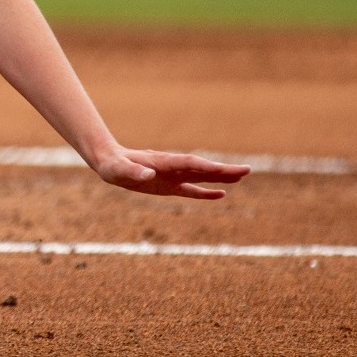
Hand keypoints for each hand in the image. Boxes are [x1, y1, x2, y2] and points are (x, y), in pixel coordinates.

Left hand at [92, 147, 250, 199]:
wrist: (109, 163)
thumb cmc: (113, 165)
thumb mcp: (119, 170)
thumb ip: (134, 171)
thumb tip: (149, 174)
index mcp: (164, 162)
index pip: (191, 164)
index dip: (209, 166)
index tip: (227, 169)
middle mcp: (172, 168)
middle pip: (203, 168)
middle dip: (223, 170)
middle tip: (246, 170)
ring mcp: (173, 176)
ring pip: (201, 177)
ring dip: (220, 178)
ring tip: (241, 177)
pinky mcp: (169, 186)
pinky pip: (191, 190)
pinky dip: (206, 193)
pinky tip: (221, 195)